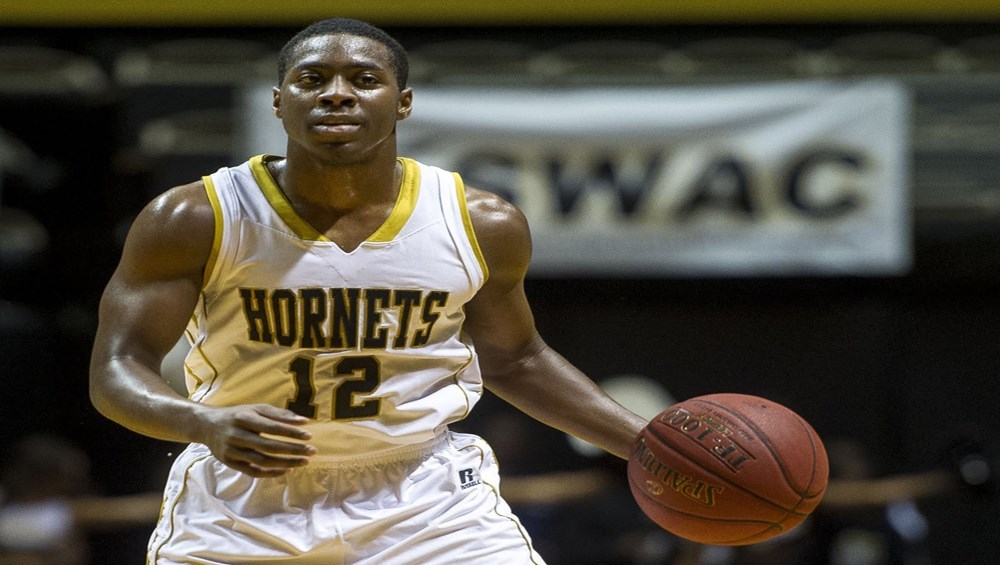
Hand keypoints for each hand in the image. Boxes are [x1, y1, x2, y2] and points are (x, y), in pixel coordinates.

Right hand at [195, 404, 316, 477]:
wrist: (207, 425)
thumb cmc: (238, 415)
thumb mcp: (256, 408)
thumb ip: (279, 414)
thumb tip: (304, 421)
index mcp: (244, 418)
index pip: (272, 427)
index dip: (291, 432)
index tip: (309, 436)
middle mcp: (237, 435)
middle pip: (269, 446)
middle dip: (292, 450)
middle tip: (311, 452)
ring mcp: (232, 451)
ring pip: (262, 461)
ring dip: (286, 463)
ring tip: (303, 462)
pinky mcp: (229, 463)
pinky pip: (253, 472)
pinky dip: (271, 473)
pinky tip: (286, 470)